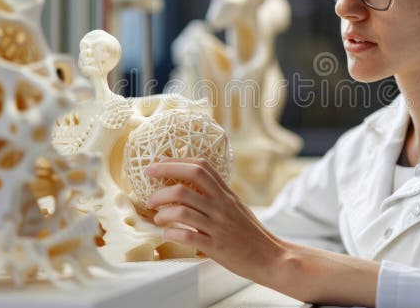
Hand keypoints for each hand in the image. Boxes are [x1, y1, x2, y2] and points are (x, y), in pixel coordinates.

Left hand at [144, 158, 287, 282]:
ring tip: (157, 217)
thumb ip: (217, 196)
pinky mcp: (216, 246)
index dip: (176, 161)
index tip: (157, 164)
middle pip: (188, 181)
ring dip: (163, 212)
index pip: (201, 167)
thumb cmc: (251, 234)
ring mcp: (218, 225)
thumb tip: (193, 187)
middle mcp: (221, 206)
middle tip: (148, 189)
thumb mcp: (236, 207)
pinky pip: (188, 236)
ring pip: (182, 210)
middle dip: (163, 179)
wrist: (271, 257)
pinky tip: (167, 233)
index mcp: (226, 194)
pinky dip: (172, 233)